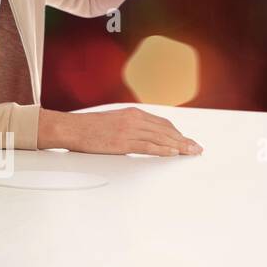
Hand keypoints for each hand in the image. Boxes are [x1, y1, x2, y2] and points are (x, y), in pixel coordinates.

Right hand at [58, 107, 201, 155]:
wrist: (70, 128)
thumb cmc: (87, 127)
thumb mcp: (112, 121)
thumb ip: (129, 126)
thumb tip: (143, 137)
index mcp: (131, 113)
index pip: (162, 123)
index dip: (177, 133)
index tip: (187, 140)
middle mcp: (133, 119)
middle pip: (166, 130)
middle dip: (184, 140)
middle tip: (196, 148)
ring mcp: (128, 130)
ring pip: (161, 138)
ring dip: (179, 146)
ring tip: (191, 153)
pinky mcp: (122, 142)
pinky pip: (148, 146)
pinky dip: (163, 150)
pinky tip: (173, 154)